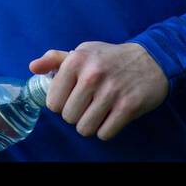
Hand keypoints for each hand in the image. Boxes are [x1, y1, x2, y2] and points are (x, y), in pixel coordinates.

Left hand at [28, 41, 169, 140]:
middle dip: (77, 115)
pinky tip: (112, 115)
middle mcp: (92, 75)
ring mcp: (111, 92)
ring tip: (99, 111)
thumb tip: (32, 67)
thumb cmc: (111, 58)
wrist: (152, 59)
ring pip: (84, 129)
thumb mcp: (84, 51)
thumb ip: (56, 59)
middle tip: (89, 103)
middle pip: (68, 118)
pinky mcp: (128, 106)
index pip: (52, 102)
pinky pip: (104, 133)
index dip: (61, 103)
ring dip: (91, 124)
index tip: (72, 96)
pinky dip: (107, 129)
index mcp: (77, 61)